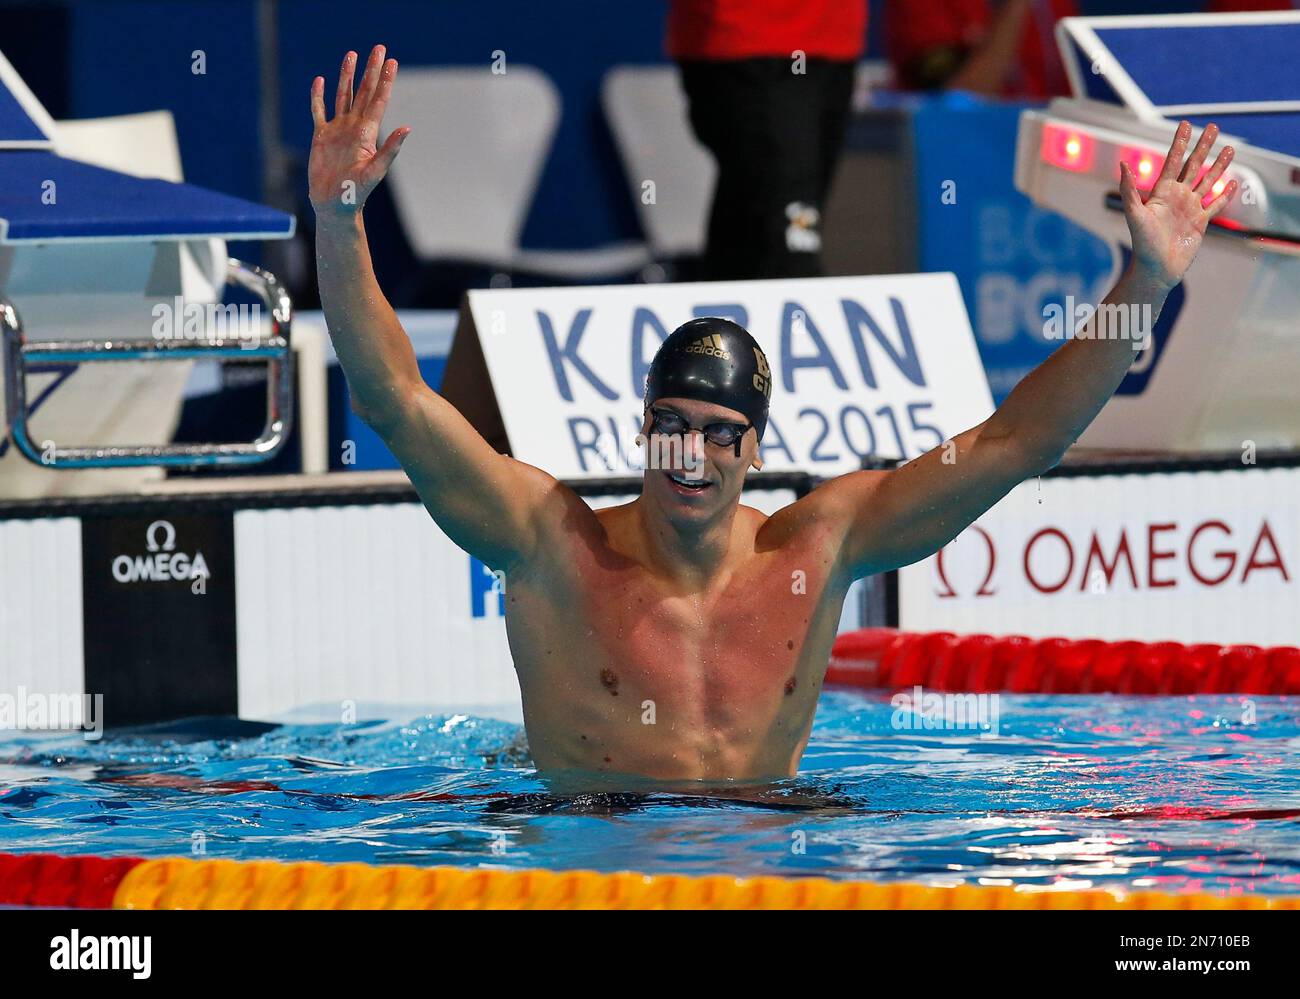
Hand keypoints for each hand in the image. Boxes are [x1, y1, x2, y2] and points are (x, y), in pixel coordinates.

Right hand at [309, 46, 408, 217]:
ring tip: (351, 54)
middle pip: (363, 92)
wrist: (335, 205)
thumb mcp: (375, 171)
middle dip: (371, 70)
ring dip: (347, 75)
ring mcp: (338, 130)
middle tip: (378, 48)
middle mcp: (354, 127)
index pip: (378, 100)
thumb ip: (390, 149)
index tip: (392, 61)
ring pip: (343, 96)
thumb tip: (407, 128)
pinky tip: (321, 81)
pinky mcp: (321, 136)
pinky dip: (318, 96)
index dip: (386, 81)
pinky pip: (319, 111)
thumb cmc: (357, 193)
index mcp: (368, 133)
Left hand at [1120, 120, 1235, 289]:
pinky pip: (1216, 206)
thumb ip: (1129, 189)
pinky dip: (1224, 195)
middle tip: (1213, 127)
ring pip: (1208, 181)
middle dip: (1203, 146)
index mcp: (1162, 193)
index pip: (1173, 161)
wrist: (1156, 269)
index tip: (1184, 125)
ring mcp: (1190, 209)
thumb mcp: (1134, 214)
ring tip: (1229, 149)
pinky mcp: (1201, 224)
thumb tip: (1123, 164)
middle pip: (1194, 166)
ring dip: (1219, 165)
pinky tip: (1232, 184)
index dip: (1179, 143)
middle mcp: (1178, 197)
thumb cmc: (1143, 244)